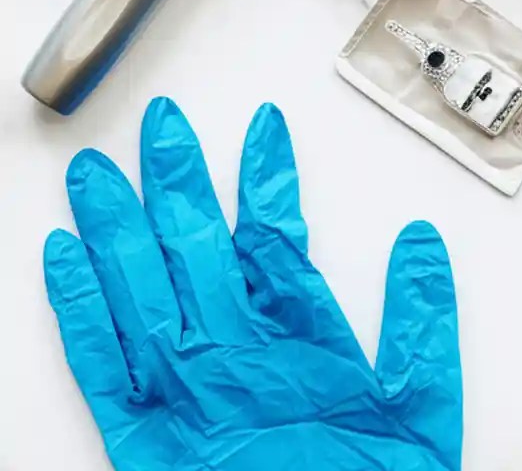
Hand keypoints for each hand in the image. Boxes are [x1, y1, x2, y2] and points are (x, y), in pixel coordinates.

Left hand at [43, 98, 462, 470]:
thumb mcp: (423, 406)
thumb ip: (423, 320)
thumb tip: (419, 238)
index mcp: (302, 342)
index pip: (274, 233)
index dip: (265, 175)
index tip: (260, 125)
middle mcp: (235, 354)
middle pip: (193, 246)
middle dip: (175, 178)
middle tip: (160, 123)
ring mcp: (184, 393)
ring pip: (138, 287)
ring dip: (114, 224)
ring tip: (95, 170)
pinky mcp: (143, 437)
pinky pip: (98, 361)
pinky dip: (78, 306)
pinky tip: (60, 256)